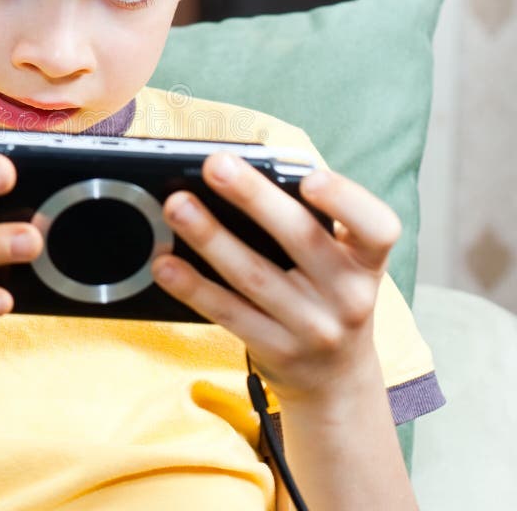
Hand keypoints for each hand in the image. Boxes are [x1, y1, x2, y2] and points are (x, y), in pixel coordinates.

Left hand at [151, 152, 400, 403]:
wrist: (336, 378)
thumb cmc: (329, 294)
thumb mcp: (341, 262)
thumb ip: (309, 222)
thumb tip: (243, 176)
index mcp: (367, 260)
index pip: (377, 227)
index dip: (345, 201)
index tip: (310, 179)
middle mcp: (349, 295)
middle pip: (300, 239)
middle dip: (254, 197)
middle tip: (215, 166)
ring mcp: (313, 329)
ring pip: (254, 276)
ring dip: (210, 237)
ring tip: (176, 206)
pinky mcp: (276, 351)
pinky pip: (228, 313)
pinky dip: (193, 287)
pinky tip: (165, 264)